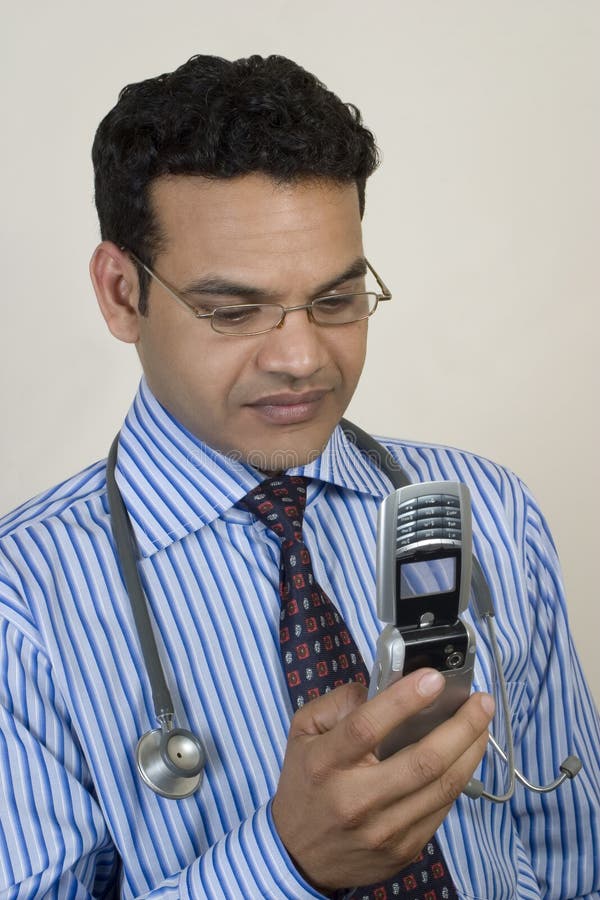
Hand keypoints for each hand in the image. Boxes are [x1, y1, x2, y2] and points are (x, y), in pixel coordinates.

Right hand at [272, 669, 493, 891]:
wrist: (299, 854)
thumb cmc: (306, 783)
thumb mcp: (304, 731)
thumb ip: (339, 702)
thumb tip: (385, 686)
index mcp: (326, 763)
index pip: (367, 728)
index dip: (404, 700)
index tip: (434, 678)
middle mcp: (356, 800)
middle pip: (422, 762)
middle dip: (462, 727)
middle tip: (481, 701)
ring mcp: (383, 830)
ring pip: (442, 786)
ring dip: (471, 750)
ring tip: (483, 723)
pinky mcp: (403, 849)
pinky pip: (442, 808)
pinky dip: (459, 777)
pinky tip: (465, 755)